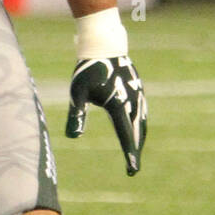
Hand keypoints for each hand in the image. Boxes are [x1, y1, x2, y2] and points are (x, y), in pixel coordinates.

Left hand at [66, 55, 146, 174]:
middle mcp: (132, 102)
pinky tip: (137, 131)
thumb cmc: (87, 69)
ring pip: (142, 123)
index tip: (132, 169)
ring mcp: (138, 95)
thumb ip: (76, 115)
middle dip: (135, 151)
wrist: (104, 45)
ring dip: (139, 139)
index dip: (129, 153)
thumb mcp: (77, 92)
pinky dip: (140, 126)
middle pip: (137, 132)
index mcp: (118, 105)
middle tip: (132, 169)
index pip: (125, 135)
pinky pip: (142, 113)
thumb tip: (72, 137)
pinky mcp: (138, 90)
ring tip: (135, 152)